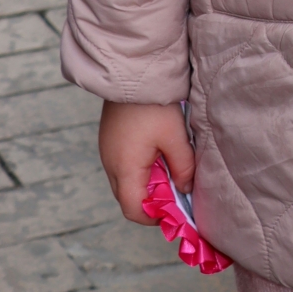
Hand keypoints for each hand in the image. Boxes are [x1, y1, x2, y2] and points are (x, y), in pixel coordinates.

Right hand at [98, 99, 193, 224]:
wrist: (132, 75)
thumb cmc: (154, 106)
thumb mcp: (176, 138)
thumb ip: (183, 168)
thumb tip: (185, 189)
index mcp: (125, 168)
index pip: (133, 209)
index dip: (154, 216)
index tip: (175, 210)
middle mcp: (111, 165)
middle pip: (128, 199)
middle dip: (152, 201)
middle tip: (177, 190)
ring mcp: (107, 153)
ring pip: (125, 183)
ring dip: (147, 184)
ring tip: (170, 169)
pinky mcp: (110, 143)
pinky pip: (123, 167)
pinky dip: (140, 170)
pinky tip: (158, 155)